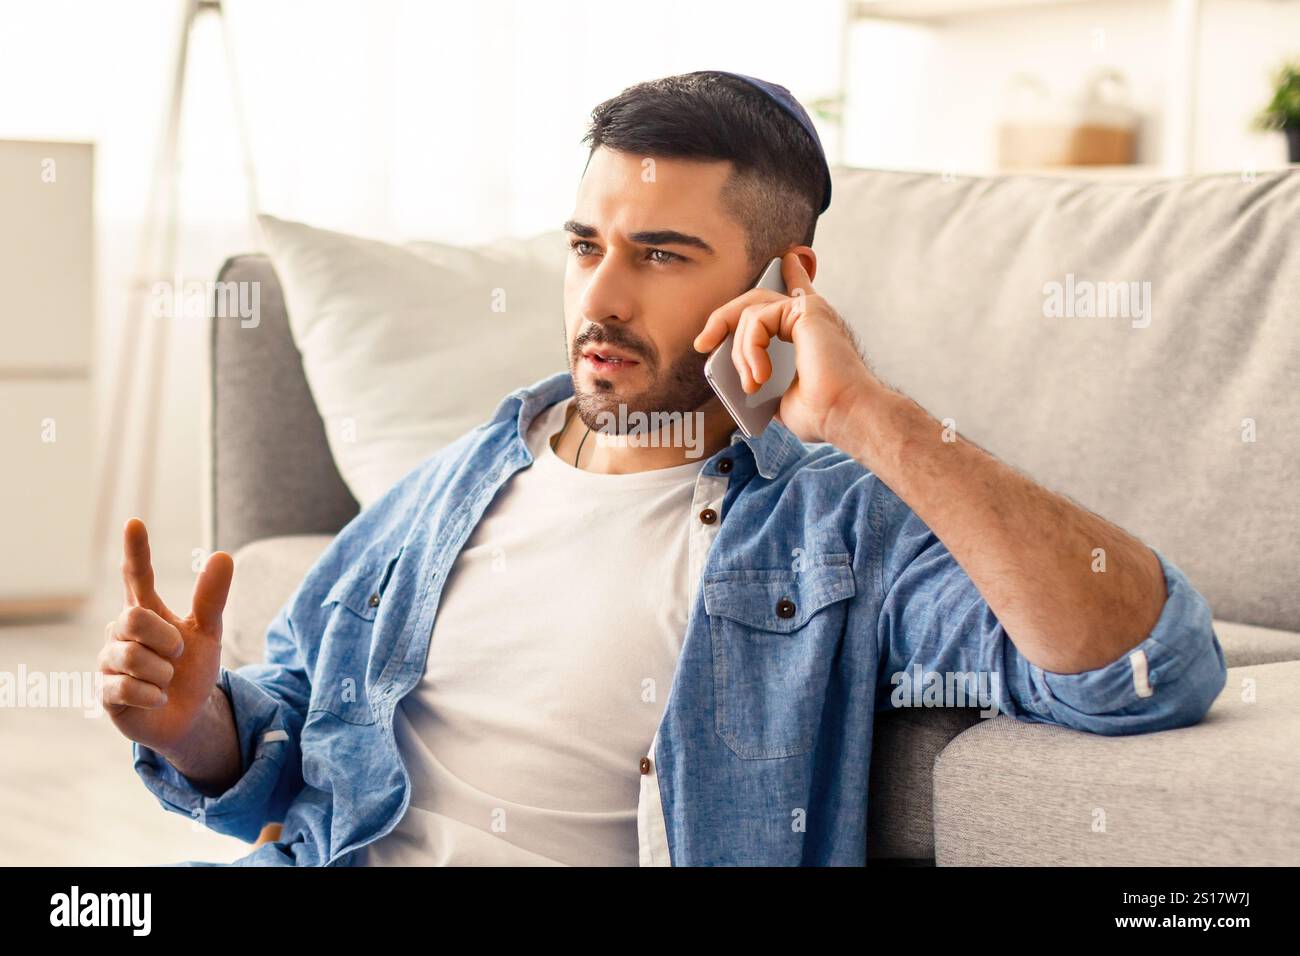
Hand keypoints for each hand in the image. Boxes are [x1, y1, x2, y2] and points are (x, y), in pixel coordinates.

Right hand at [98, 518, 232, 756]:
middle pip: (134, 619)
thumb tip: (223, 555)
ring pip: (132, 657)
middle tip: (177, 654)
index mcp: (146, 611)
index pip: (137, 576)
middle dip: (166, 639)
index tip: (135, 522)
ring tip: (166, 680)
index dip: (136, 551)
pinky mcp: (104, 693)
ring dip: (162, 672)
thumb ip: (211, 597)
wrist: (189, 715)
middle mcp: (120, 631)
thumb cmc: (192, 668)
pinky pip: (126, 688)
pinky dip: (153, 695)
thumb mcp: (208, 632)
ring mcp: (108, 661)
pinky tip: (158, 698)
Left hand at [693, 252, 876, 443]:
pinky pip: (757, 320)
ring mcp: (810, 309)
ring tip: (752, 385)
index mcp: (809, 333)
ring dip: (741, 353)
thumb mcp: (778, 396)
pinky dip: (751, 350)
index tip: (788, 259)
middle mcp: (812, 315)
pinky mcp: (806, 309)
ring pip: (750, 313)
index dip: (792, 273)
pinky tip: (760, 377)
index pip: (797, 292)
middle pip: (757, 299)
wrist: (846, 416)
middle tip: (703, 343)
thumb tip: (740, 376)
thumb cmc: (822, 413)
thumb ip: (762, 376)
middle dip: (723, 318)